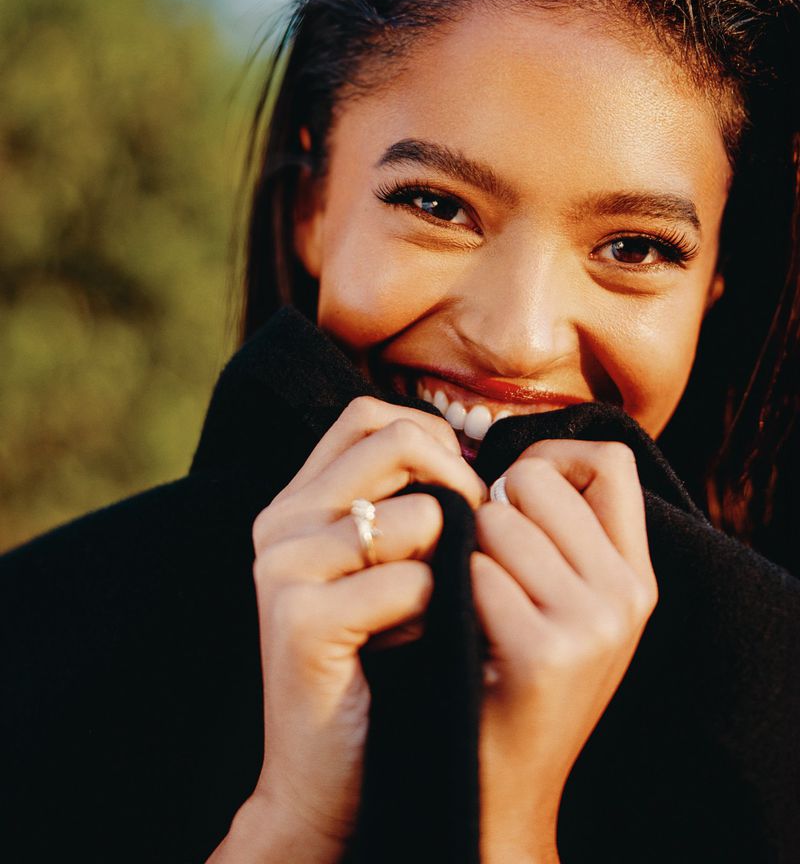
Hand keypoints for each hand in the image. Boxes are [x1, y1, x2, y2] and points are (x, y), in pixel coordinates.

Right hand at [208, 396, 485, 863]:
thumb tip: (470, 452)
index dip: (431, 438)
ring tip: (429, 611)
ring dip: (448, 565)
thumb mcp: (381, 565)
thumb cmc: (373, 659)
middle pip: (398, 443)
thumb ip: (402, 501)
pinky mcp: (301, 620)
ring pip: (420, 516)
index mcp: (297, 500)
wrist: (323, 772)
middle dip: (459, 484)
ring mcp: (284, 567)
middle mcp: (280, 520)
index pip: (369, 415)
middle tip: (474, 535)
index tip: (462, 489)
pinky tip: (411, 647)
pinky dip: (434, 616)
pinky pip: (413, 584)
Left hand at [472, 440, 657, 863]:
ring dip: (465, 549)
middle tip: (481, 554)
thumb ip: (563, 533)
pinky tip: (456, 626)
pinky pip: (474, 572)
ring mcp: (591, 625)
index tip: (512, 492)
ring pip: (496, 520)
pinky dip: (452, 589)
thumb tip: (518, 459)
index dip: (551, 458)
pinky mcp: (543, 654)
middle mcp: (626, 594)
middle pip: (539, 479)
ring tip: (469, 597)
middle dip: (493, 503)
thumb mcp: (569, 604)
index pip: (608, 461)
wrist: (503, 790)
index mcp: (635, 575)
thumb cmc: (517, 677)